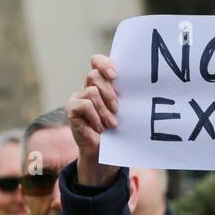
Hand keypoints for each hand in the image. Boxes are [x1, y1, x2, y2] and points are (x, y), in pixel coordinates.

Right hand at [67, 54, 120, 187]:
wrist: (104, 153)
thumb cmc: (117, 129)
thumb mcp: (124, 109)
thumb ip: (125, 94)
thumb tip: (143, 85)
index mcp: (102, 83)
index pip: (97, 61)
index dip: (104, 63)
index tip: (115, 75)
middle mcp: (87, 86)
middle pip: (94, 75)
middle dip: (109, 93)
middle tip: (117, 109)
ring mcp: (77, 97)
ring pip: (92, 91)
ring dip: (104, 110)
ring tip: (111, 124)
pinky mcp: (71, 109)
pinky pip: (84, 105)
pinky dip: (95, 117)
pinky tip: (100, 128)